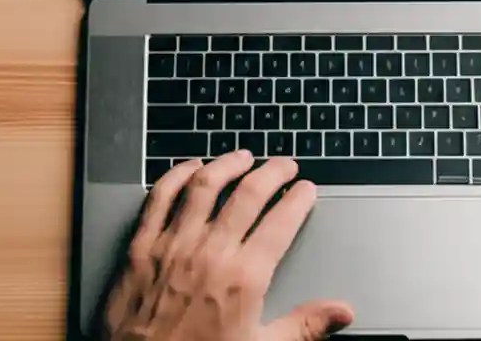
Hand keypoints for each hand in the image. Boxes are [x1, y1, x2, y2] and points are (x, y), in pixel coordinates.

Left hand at [103, 151, 352, 340]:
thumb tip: (340, 312)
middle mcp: (210, 253)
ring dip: (227, 165)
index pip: (280, 222)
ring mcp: (173, 245)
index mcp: (244, 277)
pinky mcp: (141, 247)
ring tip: (242, 156)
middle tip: (284, 165)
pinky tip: (189, 168)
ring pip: (205, 186)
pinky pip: (159, 199)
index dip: (298, 200)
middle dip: (272, 173)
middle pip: (248, 194)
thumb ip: (303, 326)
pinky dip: (176, 177)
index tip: (306, 189)